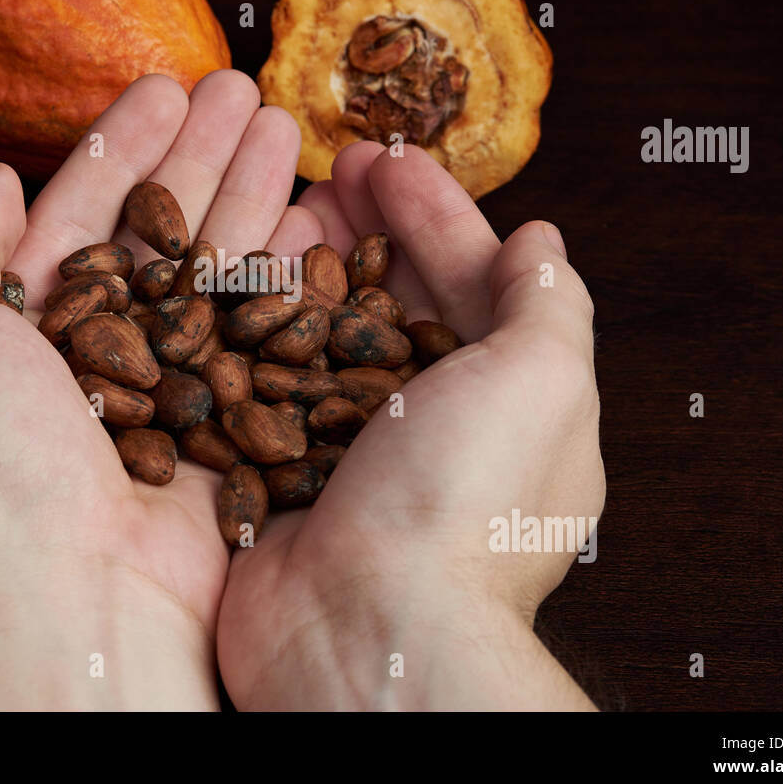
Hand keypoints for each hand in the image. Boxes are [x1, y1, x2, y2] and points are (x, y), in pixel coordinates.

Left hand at [0, 71, 313, 708]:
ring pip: (217, 268)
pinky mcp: (229, 421)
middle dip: (201, 153)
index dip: (124, 145)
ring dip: (250, 193)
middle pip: (160, 230)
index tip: (167, 85)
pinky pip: (261, 329)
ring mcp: (171, 386)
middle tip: (244, 87)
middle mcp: (102, 352)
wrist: (82, 584)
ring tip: (286, 127)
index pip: (82, 213)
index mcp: (27, 328)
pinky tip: (309, 217)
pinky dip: (285, 270)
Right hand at [216, 141, 605, 709]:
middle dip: (363, 226)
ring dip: (307, 264)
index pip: (470, 279)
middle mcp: (432, 424)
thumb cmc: (463, 501)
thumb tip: (544, 241)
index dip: (432, 211)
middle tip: (322, 166)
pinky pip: (269, 380)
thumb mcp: (544, 381)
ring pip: (329, 331)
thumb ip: (551, 304)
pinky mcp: (285, 471)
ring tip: (276, 203)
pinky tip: (231, 280)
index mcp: (506, 399)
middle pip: (394, 296)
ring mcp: (354, 449)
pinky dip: (256, 327)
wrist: (365, 625)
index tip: (384, 158)